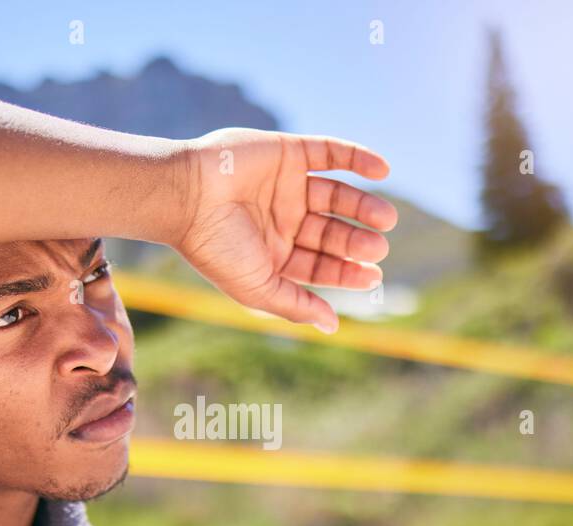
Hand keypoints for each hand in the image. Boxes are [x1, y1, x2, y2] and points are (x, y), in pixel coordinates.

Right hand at [173, 128, 396, 332]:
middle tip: (378, 247)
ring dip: (364, 206)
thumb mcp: (258, 287)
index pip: (321, 265)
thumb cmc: (216, 248)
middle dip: (357, 241)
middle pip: (332, 231)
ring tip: (385, 218)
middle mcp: (283, 219)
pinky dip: (358, 158)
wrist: (187, 197)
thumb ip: (295, 306)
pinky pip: (330, 152)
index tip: (373, 276)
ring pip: (336, 195)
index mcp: (275, 253)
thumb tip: (333, 326)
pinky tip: (383, 170)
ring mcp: (287, 184)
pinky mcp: (287, 151)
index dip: (348, 272)